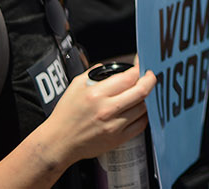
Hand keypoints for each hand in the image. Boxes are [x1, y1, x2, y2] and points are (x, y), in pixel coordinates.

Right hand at [36, 62, 156, 164]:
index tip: (141, 66)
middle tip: (150, 76)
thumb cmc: (66, 115)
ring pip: (144, 107)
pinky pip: (141, 124)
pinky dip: (144, 115)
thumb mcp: (75, 86)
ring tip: (141, 94)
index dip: (139, 69)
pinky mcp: (118, 139)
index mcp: (96, 94)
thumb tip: (108, 66)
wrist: (58, 143)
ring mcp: (114, 126)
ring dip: (146, 98)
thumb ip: (94, 73)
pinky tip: (138, 110)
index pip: (129, 77)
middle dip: (151, 80)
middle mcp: (107, 110)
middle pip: (142, 91)